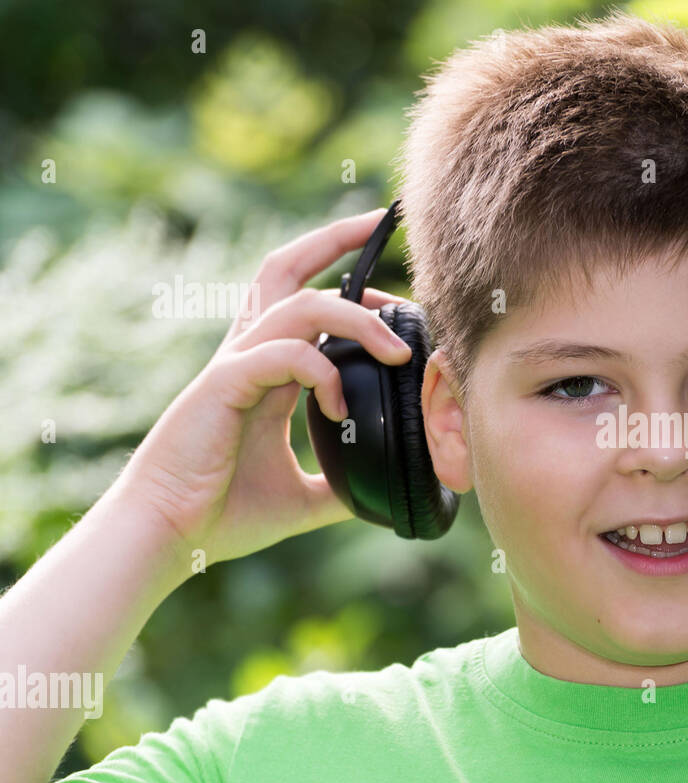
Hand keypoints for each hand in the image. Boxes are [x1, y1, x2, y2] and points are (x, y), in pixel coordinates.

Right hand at [113, 208, 415, 568]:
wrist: (170, 536)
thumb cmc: (223, 512)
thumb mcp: (305, 498)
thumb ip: (343, 482)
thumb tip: (388, 488)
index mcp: (266, 370)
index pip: (305, 299)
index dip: (346, 279)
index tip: (396, 284)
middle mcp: (249, 355)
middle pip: (285, 268)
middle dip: (335, 238)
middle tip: (384, 222)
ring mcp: (234, 366)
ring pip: (299, 305)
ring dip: (357, 319)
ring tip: (397, 352)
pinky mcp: (223, 386)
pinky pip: (283, 355)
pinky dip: (323, 372)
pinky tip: (342, 408)